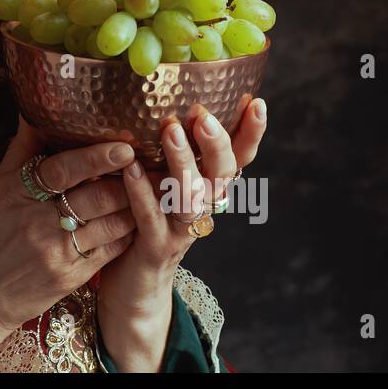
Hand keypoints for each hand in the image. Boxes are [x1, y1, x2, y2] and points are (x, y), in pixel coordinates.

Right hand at [0, 116, 140, 367]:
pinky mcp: (70, 277)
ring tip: (152, 190)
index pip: (63, 169)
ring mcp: (56, 252)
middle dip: (129, 181)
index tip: (124, 148)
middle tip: (152, 167)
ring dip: (134, 206)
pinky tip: (138, 220)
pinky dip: (127, 233)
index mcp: (18, 193)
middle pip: (96, 196)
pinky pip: (109, 250)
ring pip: (110, 222)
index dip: (96, 158)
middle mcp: (38, 222)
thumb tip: (33, 111)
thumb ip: (21, 150)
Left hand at [96, 95, 267, 369]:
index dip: (251, 133)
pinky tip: (131, 167)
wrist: (134, 290)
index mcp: (208, 189)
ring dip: (182, 162)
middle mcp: (202, 209)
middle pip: (221, 175)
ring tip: (169, 130)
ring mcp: (180, 231)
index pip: (239, 159)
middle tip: (202, 115)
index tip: (257, 102)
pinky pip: (150, 218)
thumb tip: (164, 98)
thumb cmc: (145, 223)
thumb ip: (171, 151)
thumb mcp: (163, 184)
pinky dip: (142, 192)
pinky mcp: (154, 249)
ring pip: (190, 196)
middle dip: (216, 144)